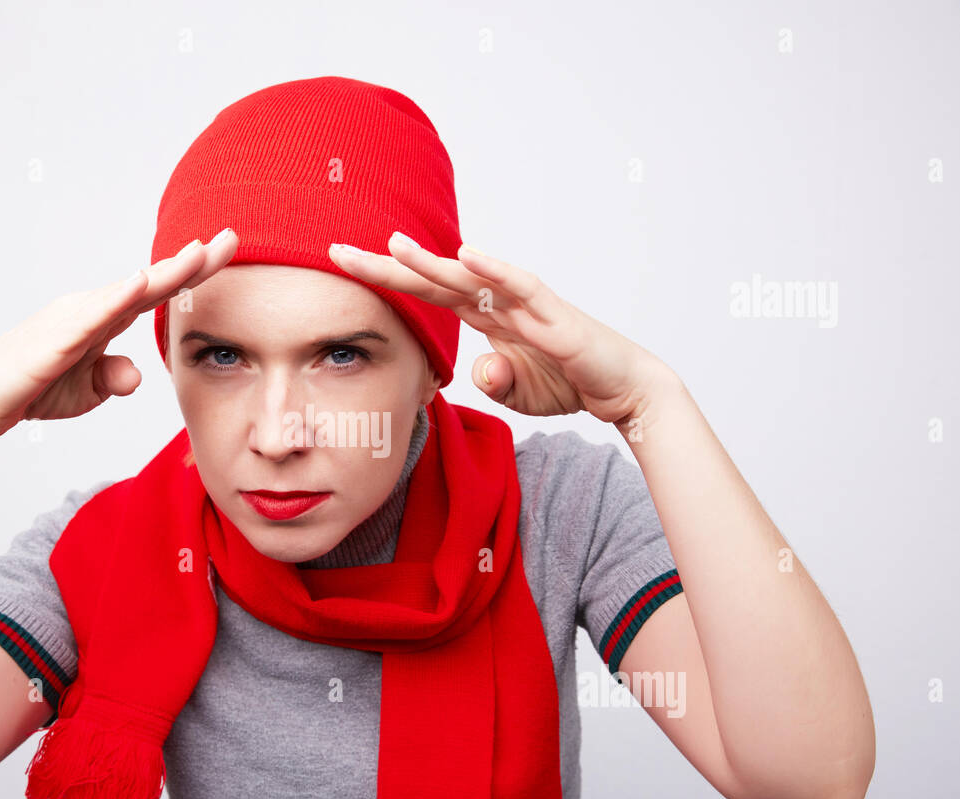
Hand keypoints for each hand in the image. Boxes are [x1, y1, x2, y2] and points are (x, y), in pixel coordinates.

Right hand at [0, 228, 240, 447]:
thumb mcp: (87, 390)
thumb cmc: (32, 388)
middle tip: (232, 238)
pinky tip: (140, 284)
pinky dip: (117, 299)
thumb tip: (137, 373)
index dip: (191, 272)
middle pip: (151, 282)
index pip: (156, 291)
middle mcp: (91, 308)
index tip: (224, 250)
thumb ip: (114, 376)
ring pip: (129, 292)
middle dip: (192, 261)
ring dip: (165, 273)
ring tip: (199, 253)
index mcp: (102, 317)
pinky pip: (92, 318)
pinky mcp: (56, 340)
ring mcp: (73, 320)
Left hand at [327, 234, 676, 425]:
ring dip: (433, 260)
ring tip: (392, 244)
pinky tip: (468, 255)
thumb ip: (493, 382)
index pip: (425, 293)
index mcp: (485, 315)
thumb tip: (479, 373)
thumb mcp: (517, 392)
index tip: (340, 267)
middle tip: (336, 250)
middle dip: (387, 265)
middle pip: (434, 278)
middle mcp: (500, 301)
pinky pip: (523, 288)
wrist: (624, 388)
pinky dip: (496, 270)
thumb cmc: (570, 381)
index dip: (385, 280)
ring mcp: (528, 305)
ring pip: (471, 277)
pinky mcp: (556, 317)